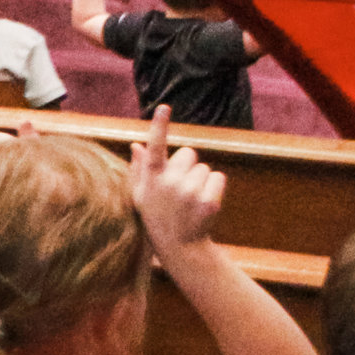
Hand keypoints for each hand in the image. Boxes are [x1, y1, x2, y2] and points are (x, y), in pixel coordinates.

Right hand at [130, 105, 223, 255]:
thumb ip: (139, 168)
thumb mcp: (142, 194)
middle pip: (189, 154)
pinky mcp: (209, 201)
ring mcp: (189, 193)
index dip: (160, 126)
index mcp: (151, 178)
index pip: (156, 146)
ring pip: (204, 168)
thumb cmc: (157, 216)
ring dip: (201, 180)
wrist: (180, 247)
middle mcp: (169, 183)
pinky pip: (218, 178)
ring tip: (191, 200)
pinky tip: (204, 204)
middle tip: (180, 189)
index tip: (164, 107)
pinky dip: (215, 188)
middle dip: (187, 166)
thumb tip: (136, 144)